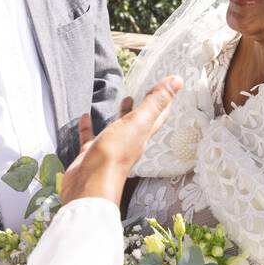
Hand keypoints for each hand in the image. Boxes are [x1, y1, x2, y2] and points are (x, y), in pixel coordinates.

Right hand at [61, 75, 182, 207]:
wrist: (90, 184)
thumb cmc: (115, 154)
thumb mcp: (137, 123)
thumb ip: (155, 102)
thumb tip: (178, 80)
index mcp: (142, 135)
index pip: (158, 115)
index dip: (165, 101)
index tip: (170, 86)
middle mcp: (129, 142)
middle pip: (140, 121)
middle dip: (145, 106)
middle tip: (147, 91)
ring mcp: (109, 149)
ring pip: (118, 128)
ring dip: (121, 114)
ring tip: (123, 99)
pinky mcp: (91, 154)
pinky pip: (91, 137)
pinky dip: (89, 126)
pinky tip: (85, 116)